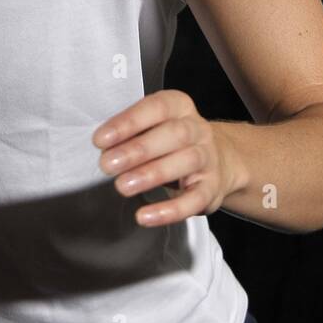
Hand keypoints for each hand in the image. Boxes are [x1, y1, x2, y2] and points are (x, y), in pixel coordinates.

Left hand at [92, 89, 244, 227]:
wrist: (222, 160)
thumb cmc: (173, 141)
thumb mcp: (154, 127)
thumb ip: (132, 133)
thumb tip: (104, 148)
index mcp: (180, 106)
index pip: (156, 107)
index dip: (128, 122)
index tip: (101, 139)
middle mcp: (198, 129)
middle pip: (174, 134)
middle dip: (137, 150)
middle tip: (107, 164)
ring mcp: (208, 158)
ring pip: (185, 163)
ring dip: (151, 175)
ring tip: (122, 186)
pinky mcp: (212, 189)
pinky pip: (194, 200)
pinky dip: (169, 210)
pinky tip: (145, 216)